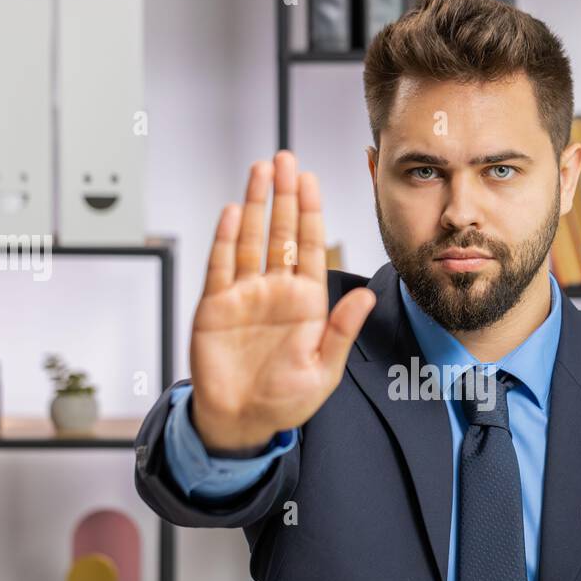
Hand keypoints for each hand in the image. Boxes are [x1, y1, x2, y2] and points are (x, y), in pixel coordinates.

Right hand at [189, 150, 376, 450]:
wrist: (240, 421)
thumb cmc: (284, 401)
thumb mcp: (323, 369)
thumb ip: (341, 330)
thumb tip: (365, 297)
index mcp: (306, 303)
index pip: (309, 246)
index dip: (309, 212)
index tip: (310, 181)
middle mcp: (275, 291)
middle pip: (280, 232)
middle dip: (284, 195)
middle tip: (286, 159)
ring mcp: (244, 295)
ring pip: (250, 239)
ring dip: (255, 205)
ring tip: (260, 171)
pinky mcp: (215, 306)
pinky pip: (220, 265)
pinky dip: (226, 238)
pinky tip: (233, 211)